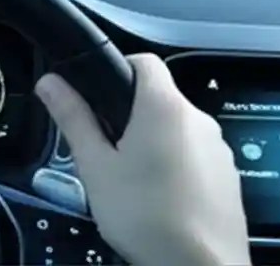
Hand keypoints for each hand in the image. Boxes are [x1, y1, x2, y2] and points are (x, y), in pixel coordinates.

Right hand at [35, 53, 250, 265]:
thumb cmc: (146, 218)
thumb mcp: (96, 168)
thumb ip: (74, 119)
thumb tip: (50, 84)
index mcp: (164, 107)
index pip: (143, 61)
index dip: (118, 71)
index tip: (100, 99)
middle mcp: (199, 120)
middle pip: (159, 99)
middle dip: (131, 118)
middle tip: (107, 153)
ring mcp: (219, 149)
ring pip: (178, 131)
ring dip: (156, 145)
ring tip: (133, 184)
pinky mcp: (229, 176)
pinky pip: (196, 158)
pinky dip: (178, 169)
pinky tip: (161, 201)